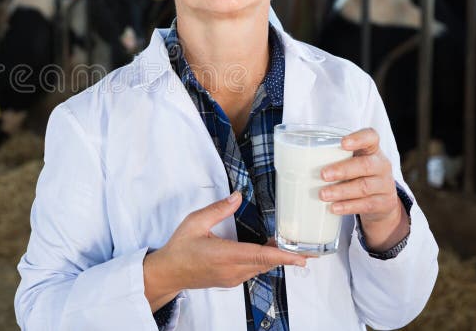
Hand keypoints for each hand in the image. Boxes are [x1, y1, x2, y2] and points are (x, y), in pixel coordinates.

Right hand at [143, 191, 307, 311]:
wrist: (168, 273)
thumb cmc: (179, 248)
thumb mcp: (195, 222)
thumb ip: (218, 209)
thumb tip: (237, 196)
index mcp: (224, 255)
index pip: (260, 256)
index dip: (283, 256)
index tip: (302, 257)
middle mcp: (232, 270)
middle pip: (266, 262)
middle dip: (287, 255)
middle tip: (307, 247)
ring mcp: (232, 278)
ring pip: (261, 267)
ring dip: (275, 257)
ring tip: (291, 245)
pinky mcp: (231, 280)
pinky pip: (253, 270)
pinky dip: (264, 261)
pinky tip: (268, 251)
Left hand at [320, 128, 408, 250]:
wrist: (381, 202)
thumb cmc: (356, 175)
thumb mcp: (350, 162)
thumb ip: (330, 157)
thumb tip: (287, 159)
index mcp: (371, 150)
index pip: (371, 137)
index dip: (358, 138)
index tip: (342, 143)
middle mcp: (381, 165)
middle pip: (366, 164)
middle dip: (343, 170)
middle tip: (323, 175)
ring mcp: (384, 185)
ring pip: (364, 187)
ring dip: (341, 191)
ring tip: (323, 194)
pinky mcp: (383, 203)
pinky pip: (366, 205)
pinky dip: (348, 207)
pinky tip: (334, 208)